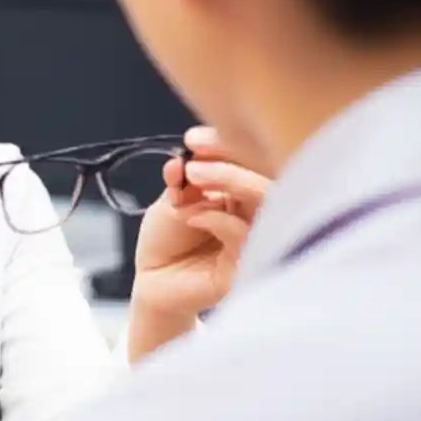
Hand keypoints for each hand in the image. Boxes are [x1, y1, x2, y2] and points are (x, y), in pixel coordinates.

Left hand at [127, 126, 269, 358]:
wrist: (153, 280)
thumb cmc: (168, 240)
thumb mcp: (174, 200)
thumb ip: (186, 179)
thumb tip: (187, 156)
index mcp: (243, 192)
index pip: (251, 160)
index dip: (227, 144)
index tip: (194, 139)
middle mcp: (258, 212)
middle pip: (267, 175)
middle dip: (231, 160)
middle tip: (194, 159)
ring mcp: (258, 238)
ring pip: (266, 201)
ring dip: (229, 181)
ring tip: (192, 177)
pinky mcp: (249, 266)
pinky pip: (246, 235)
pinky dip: (218, 218)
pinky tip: (192, 216)